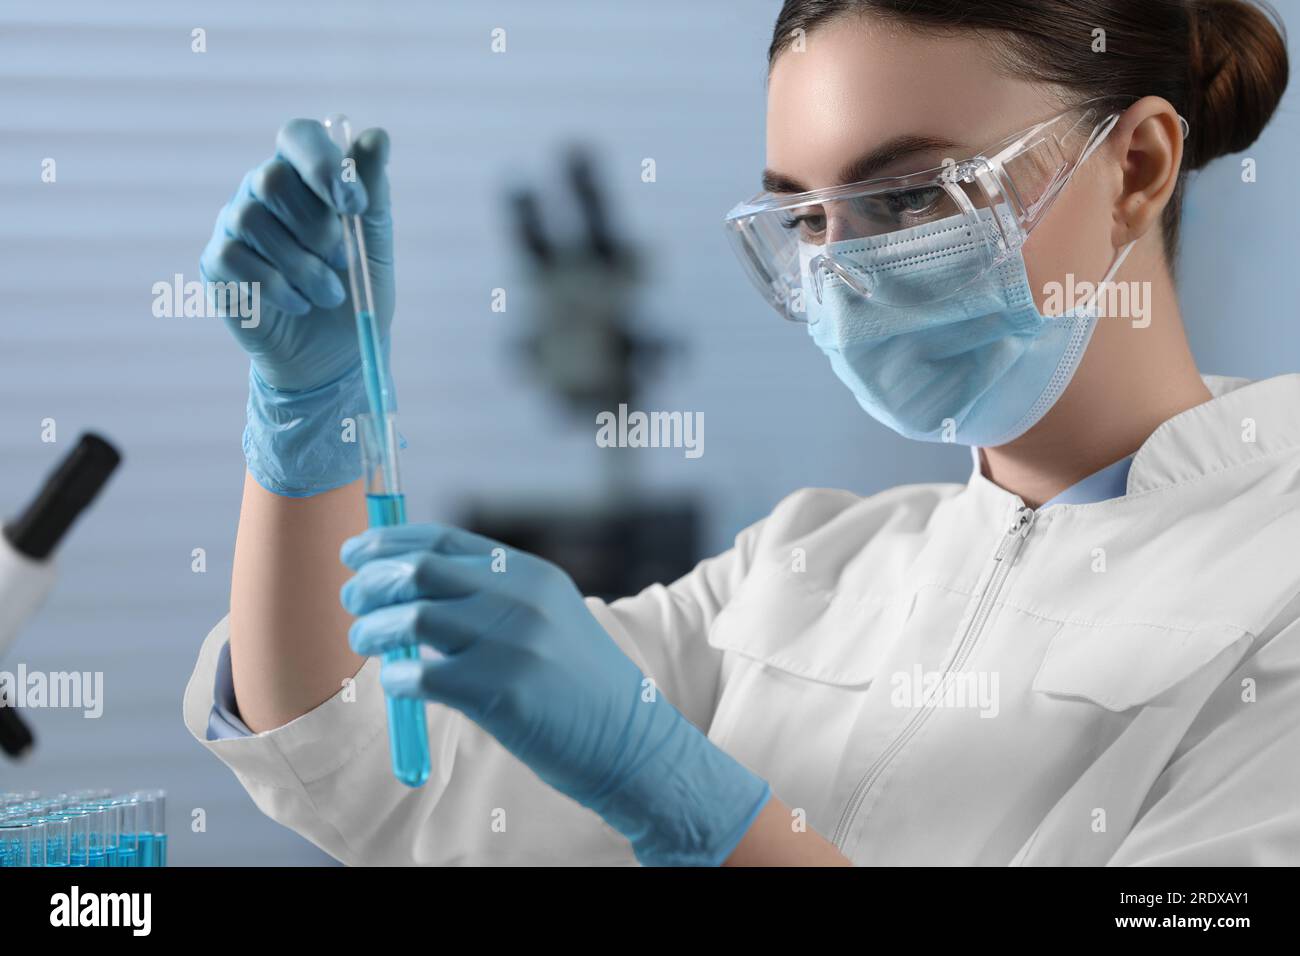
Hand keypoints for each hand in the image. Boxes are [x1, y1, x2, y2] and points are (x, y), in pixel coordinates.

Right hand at [199, 119, 394, 495]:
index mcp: (305, 176)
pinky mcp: (217, 263)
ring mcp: (235, 225)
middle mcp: (263, 190)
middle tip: (343, 260)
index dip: (323, 163)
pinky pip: (233, 258)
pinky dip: (275, 286)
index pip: (298, 136)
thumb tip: (378, 135)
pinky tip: (298, 303)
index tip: (354, 204)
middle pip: (271, 178)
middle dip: (316, 225)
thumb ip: (374, 193)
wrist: (335, 354)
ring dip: (302, 264)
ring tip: (329, 294)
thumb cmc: (357, 290)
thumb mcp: (374, 244)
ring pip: (252, 219)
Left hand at [340, 523, 771, 865]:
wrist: (628, 740)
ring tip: (367, 641)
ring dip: (374, 628)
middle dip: (372, 581)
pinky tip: (400, 686)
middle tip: (354, 600)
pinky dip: (396, 679)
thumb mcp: (548, 617)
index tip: (356, 554)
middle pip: (420, 570)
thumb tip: (407, 583)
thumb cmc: (576, 683)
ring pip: (411, 619)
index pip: (443, 540)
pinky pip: (419, 677)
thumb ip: (491, 596)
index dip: (388, 543)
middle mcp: (520, 599)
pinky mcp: (499, 693)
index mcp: (529, 574)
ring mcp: (511, 644)